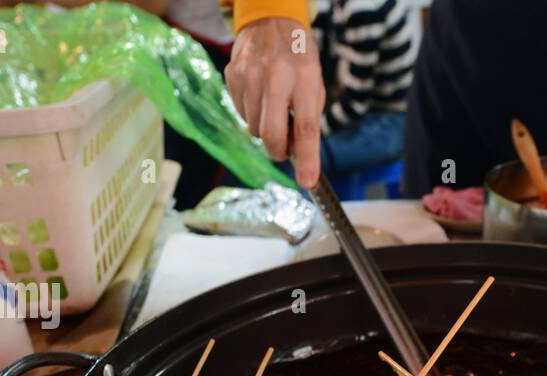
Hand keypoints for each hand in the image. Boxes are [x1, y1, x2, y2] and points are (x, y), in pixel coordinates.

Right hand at [225, 17, 325, 187]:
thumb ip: (307, 121)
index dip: (307, 158)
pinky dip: (251, 114)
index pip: (305, 127)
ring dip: (264, 129)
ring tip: (273, 107)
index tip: (308, 182)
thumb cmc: (299, 60)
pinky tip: (259, 96)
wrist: (271, 22)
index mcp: (304, 78)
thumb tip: (299, 158)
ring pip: (252, 128)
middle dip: (277, 151)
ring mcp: (249, 75)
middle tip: (283, 151)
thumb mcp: (314, 85)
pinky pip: (240, 113)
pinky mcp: (232, 75)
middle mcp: (275, 75)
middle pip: (270, 134)